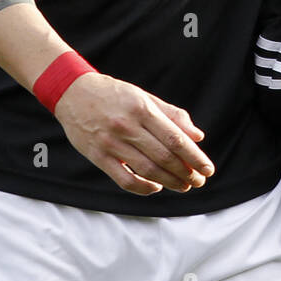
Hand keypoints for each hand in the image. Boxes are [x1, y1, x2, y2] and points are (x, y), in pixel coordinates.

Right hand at [54, 72, 214, 194]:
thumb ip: (171, 115)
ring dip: (170, 182)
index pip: (175, 138)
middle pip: (164, 157)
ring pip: (147, 170)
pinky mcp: (98, 156)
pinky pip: (124, 179)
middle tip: (198, 181)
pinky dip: (143, 188)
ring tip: (184, 186)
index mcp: (142, 109)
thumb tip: (198, 136)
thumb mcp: (144, 97)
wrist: (73, 92)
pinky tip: (156, 187)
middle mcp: (127, 126)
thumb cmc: (114, 94)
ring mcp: (111, 143)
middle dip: (185, 172)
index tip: (207, 169)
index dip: (194, 157)